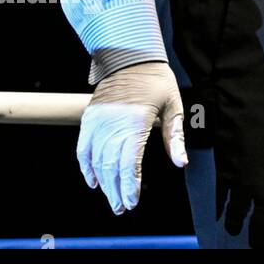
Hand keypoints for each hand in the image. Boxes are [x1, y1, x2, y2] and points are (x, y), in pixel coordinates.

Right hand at [76, 61, 187, 214]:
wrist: (130, 56)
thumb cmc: (158, 80)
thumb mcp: (174, 106)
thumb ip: (175, 137)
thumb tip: (180, 163)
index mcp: (136, 122)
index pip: (129, 163)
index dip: (130, 185)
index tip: (133, 200)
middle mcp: (113, 124)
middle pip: (111, 166)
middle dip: (116, 190)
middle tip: (122, 208)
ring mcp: (98, 122)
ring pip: (96, 161)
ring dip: (102, 182)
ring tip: (111, 198)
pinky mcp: (89, 119)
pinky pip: (83, 149)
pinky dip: (86, 167)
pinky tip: (94, 180)